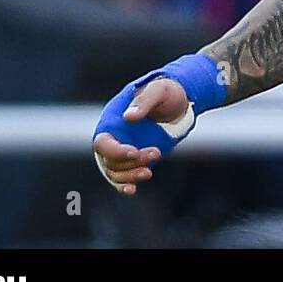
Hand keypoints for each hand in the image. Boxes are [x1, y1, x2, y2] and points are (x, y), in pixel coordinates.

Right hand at [92, 77, 188, 194]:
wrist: (179, 102)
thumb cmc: (166, 92)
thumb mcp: (158, 91)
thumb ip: (144, 101)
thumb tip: (128, 117)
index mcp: (112, 121)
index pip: (103, 142)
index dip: (115, 151)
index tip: (133, 152)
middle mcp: (113, 138)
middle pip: (110, 160)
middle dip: (130, 163)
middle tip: (155, 152)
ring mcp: (123, 150)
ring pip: (115, 172)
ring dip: (130, 175)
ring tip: (148, 172)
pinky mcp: (134, 160)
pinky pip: (122, 177)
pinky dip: (124, 185)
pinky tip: (132, 190)